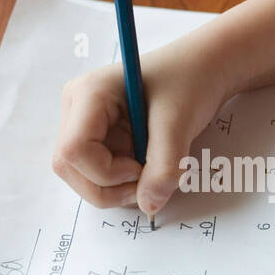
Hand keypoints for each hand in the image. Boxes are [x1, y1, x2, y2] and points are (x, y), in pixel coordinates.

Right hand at [52, 39, 229, 214]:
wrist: (205, 69)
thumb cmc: (190, 79)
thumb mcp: (180, 122)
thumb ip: (164, 166)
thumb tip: (148, 205)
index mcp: (89, 93)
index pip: (74, 150)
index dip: (106, 172)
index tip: (141, 168)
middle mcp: (77, 108)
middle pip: (69, 167)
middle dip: (108, 186)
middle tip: (148, 181)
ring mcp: (84, 125)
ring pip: (82, 176)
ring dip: (116, 188)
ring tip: (150, 170)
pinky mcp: (98, 138)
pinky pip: (98, 174)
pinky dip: (122, 182)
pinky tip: (147, 164)